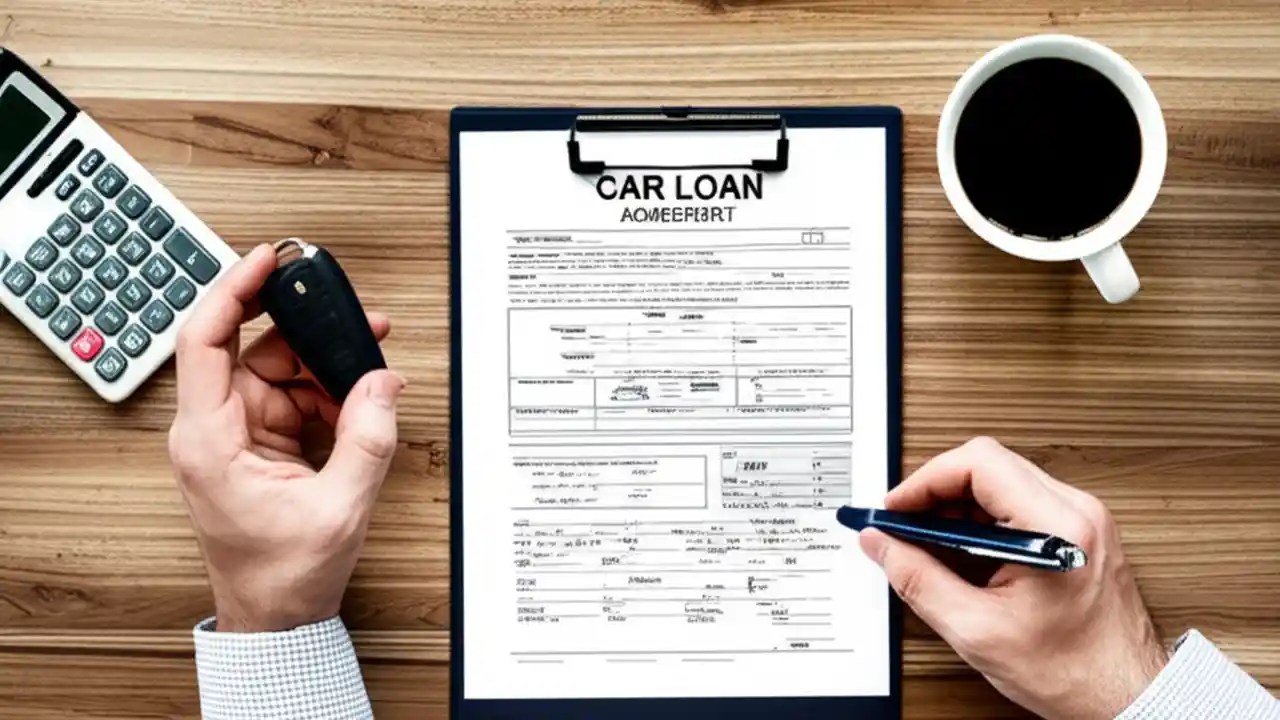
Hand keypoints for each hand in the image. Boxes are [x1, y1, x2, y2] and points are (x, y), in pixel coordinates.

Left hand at [168, 244, 405, 632]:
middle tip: (356, 317)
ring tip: (373, 370)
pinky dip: (330, 396)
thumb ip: (366, 439)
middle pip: (255, 350)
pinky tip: (362, 402)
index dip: (233, 290)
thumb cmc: (283, 575)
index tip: (266, 259)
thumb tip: (382, 384)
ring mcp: (237, 436)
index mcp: (209, 440)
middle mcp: (214, 430)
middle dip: (308, 332)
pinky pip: (295, 399)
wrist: (278, 617)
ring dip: (327, 368)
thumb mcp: (338, 507)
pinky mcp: (259, 445)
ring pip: (280, 372)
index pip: (204, 341)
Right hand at [860, 437, 1167, 719]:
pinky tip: (962, 546)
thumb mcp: (976, 630)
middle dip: (936, 490)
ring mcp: (1083, 518)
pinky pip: (1020, 499)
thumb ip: (917, 580)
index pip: (978, 464)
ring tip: (929, 539)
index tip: (897, 508)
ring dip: (957, 502)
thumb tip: (882, 545)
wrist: (1125, 693)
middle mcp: (1077, 512)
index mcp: (1058, 529)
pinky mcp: (1080, 529)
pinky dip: (982, 515)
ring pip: (1002, 478)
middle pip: (988, 463)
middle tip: (904, 522)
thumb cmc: (1073, 671)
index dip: (926, 481)